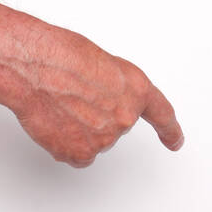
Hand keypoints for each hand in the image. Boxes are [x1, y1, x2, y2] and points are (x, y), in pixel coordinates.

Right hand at [9, 23, 183, 166]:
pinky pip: (76, 155)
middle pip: (115, 127)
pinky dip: (64, 143)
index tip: (175, 141)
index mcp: (136, 89)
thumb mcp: (102, 63)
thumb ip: (113, 88)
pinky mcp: (82, 153)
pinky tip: (56, 123)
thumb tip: (102, 101)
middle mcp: (126, 117)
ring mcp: (105, 138)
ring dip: (77, 129)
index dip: (169, 130)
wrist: (36, 68)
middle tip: (74, 98)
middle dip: (96, 117)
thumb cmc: (61, 56)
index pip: (161, 114)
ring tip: (61, 105)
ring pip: (93, 141)